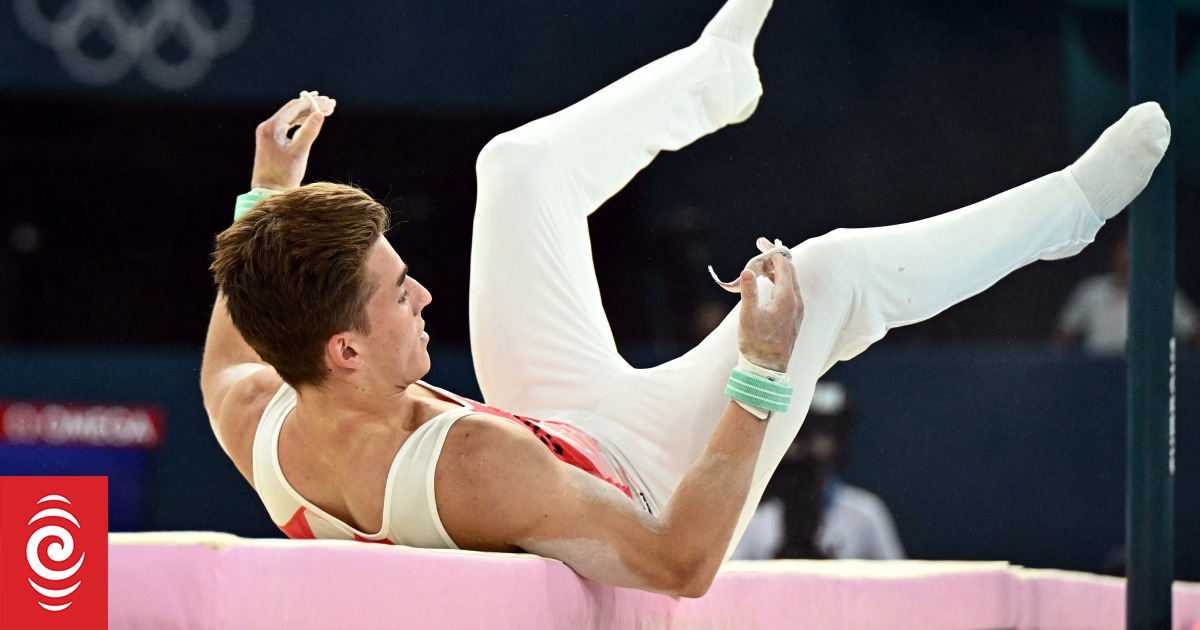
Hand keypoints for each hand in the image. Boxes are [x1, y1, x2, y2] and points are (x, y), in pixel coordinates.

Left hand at [250, 92, 336, 189]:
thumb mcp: (299, 153)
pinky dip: (302, 121)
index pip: (294, 107)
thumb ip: (309, 132)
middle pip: (293, 109)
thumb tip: (319, 114)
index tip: (329, 103)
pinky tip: (312, 120)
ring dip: (308, 113)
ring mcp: (269, 132)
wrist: (269, 191)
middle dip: (312, 106)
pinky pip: (288, 124)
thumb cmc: (283, 175)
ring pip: (292, 116)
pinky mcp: (272, 139)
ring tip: (326, 111)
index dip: (313, 103)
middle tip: (331, 104)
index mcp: (272, 127)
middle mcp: (268, 126)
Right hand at [736, 248, 803, 371]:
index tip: (760, 243)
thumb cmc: (756, 343)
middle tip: (760, 247)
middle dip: (775, 257)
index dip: (772, 252)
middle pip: (789, 270)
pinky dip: (780, 280)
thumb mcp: (748, 316)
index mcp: (787, 298)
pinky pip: (790, 290)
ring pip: (790, 281)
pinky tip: (769, 281)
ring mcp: (797, 309)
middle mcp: (796, 302)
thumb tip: (747, 271)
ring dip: (777, 269)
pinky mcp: (794, 316)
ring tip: (761, 263)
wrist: (767, 368)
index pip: (784, 266)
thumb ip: (748, 292)